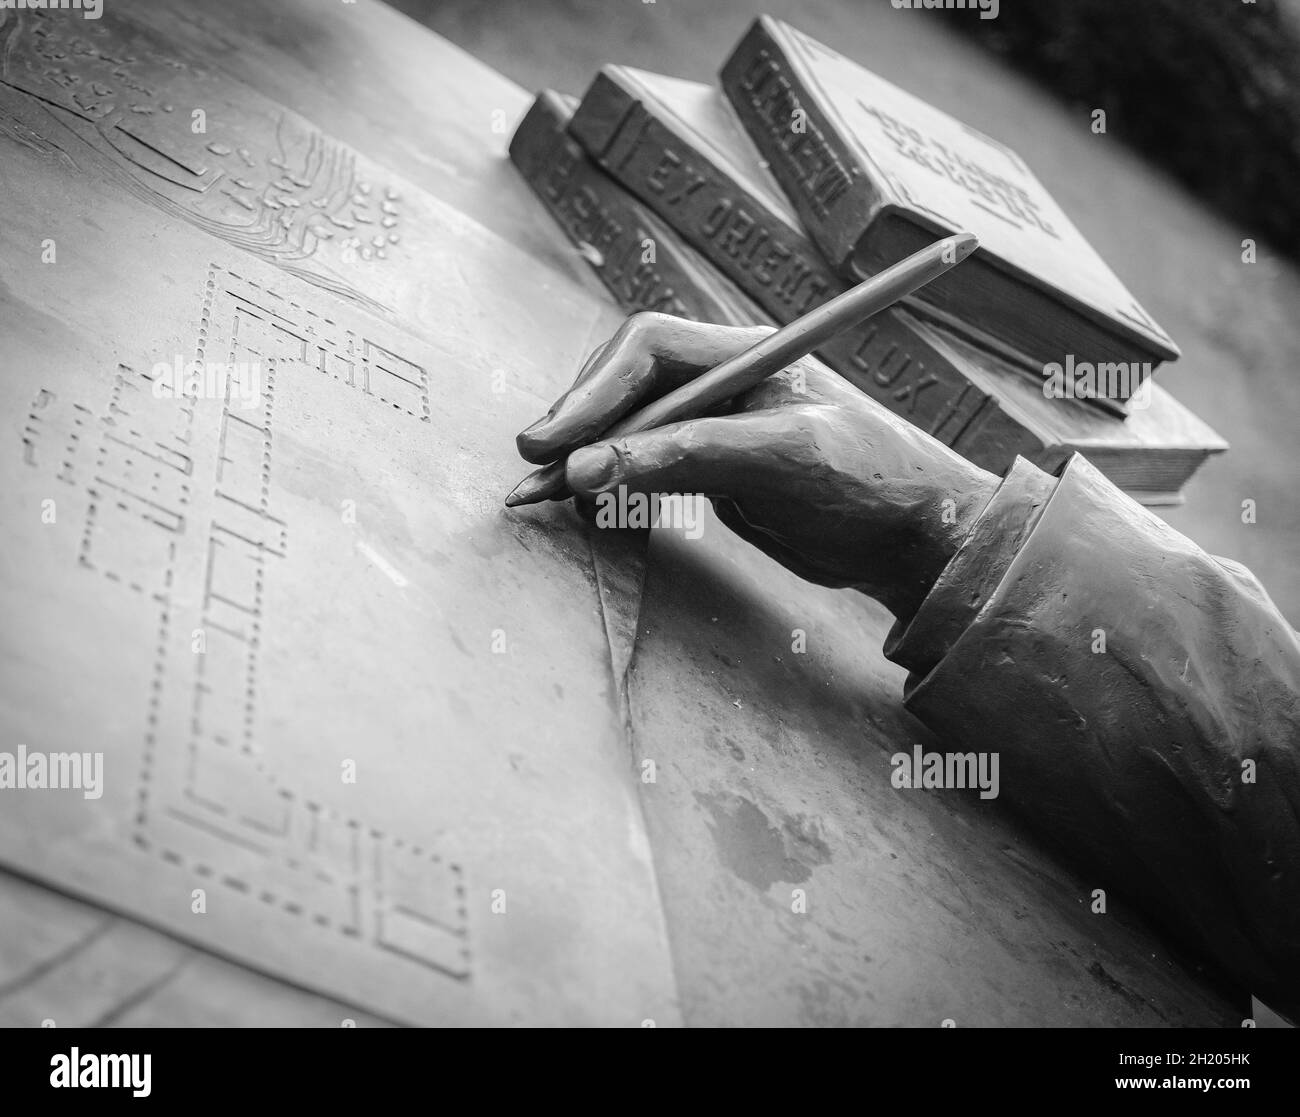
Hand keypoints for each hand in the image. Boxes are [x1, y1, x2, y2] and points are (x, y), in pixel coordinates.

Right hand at [516, 312, 998, 622]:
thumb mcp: (781, 460)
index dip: (594, 390)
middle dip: (577, 425)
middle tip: (534, 471)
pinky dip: (609, 485)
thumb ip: (687, 456)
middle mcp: (723, 380)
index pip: (648, 348)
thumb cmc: (871, 481)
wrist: (916, 537)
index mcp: (745, 353)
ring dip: (584, 458)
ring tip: (543, 496)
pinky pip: (643, 466)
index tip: (556, 443)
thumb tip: (590, 469)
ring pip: (627, 427)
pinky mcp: (710, 469)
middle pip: (624, 383)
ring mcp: (714, 424)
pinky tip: (584, 508)